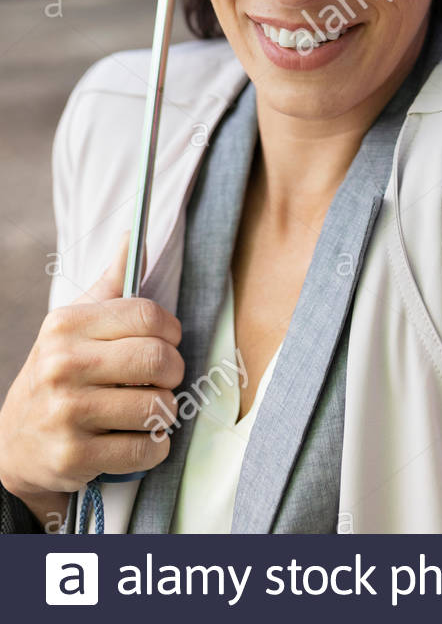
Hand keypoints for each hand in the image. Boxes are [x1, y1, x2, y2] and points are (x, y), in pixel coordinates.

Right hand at [0, 231, 183, 524]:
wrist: (15, 445)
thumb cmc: (59, 375)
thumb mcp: (74, 326)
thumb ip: (110, 284)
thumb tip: (135, 235)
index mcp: (66, 327)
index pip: (147, 315)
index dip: (171, 329)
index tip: (168, 340)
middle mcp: (62, 366)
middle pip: (158, 359)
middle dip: (173, 372)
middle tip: (163, 379)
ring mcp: (67, 414)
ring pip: (158, 406)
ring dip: (164, 411)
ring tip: (146, 409)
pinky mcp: (75, 457)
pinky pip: (147, 448)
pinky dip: (154, 446)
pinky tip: (137, 438)